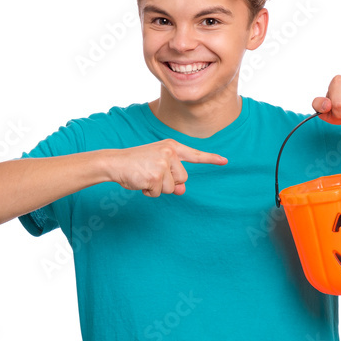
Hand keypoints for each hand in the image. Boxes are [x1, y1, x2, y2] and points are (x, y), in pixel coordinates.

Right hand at [108, 139, 226, 196]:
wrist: (115, 162)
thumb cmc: (137, 164)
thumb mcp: (157, 167)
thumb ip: (172, 176)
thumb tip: (182, 190)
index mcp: (171, 147)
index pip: (194, 155)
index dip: (210, 159)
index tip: (225, 161)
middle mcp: (169, 153)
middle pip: (182, 179)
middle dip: (168, 182)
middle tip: (151, 173)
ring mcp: (162, 164)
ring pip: (171, 188)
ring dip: (157, 188)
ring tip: (145, 176)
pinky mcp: (155, 176)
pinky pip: (158, 193)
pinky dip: (148, 192)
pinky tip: (140, 181)